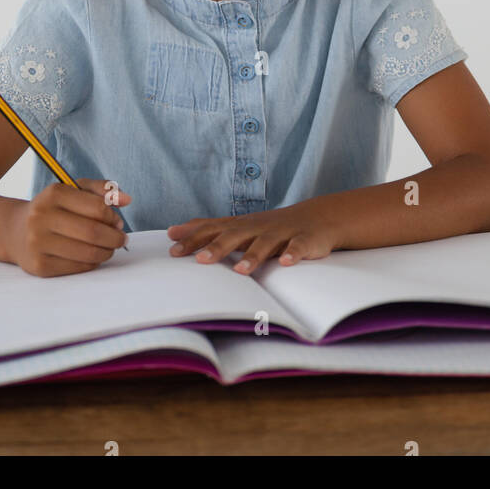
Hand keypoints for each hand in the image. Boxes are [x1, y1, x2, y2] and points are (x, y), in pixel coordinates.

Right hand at [7, 177, 130, 277]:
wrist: (16, 231)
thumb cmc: (54, 208)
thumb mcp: (74, 190)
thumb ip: (103, 190)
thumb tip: (127, 200)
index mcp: (54, 194)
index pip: (97, 208)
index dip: (113, 217)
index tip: (117, 222)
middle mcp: (42, 217)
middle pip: (93, 232)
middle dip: (115, 238)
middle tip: (121, 239)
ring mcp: (38, 243)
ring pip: (87, 253)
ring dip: (107, 252)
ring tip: (109, 248)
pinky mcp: (39, 266)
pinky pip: (78, 268)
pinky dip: (92, 263)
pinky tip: (92, 256)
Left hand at [166, 197, 340, 274]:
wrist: (317, 217)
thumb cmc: (270, 226)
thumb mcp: (239, 225)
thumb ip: (208, 228)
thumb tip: (173, 231)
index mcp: (241, 226)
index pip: (213, 230)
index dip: (194, 239)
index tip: (172, 250)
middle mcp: (258, 227)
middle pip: (236, 236)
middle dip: (218, 247)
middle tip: (200, 261)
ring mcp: (281, 233)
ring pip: (265, 244)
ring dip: (253, 256)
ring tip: (240, 270)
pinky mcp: (304, 240)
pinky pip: (298, 247)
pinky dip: (292, 253)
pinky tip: (285, 262)